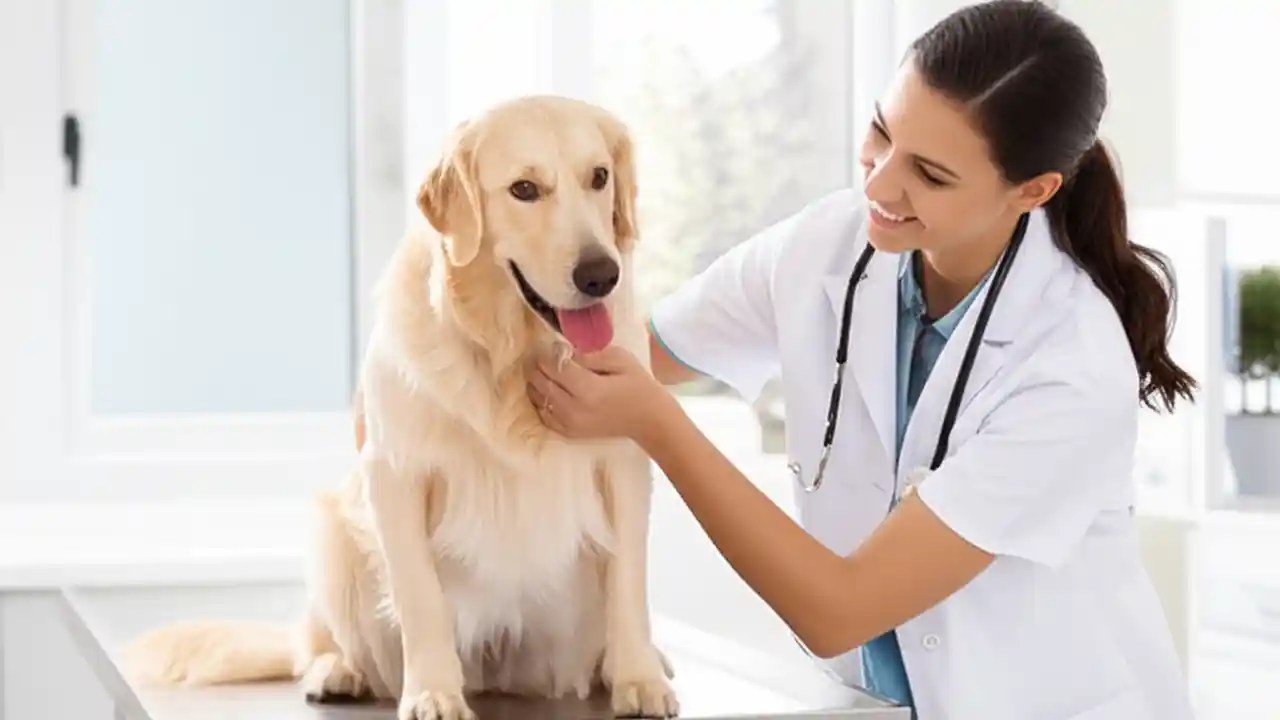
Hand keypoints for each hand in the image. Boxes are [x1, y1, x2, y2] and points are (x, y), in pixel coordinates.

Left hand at [527, 346, 676, 443]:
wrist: (648, 420)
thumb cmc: (637, 385)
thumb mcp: (620, 358)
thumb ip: (589, 354)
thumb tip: (564, 352)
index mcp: (588, 388)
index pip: (553, 366)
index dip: (546, 353)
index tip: (549, 346)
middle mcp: (574, 408)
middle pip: (540, 382)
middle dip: (538, 366)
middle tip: (542, 356)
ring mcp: (569, 424)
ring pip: (537, 398)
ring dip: (536, 382)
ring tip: (544, 371)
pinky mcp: (569, 433)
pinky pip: (543, 414)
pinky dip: (541, 401)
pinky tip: (549, 391)